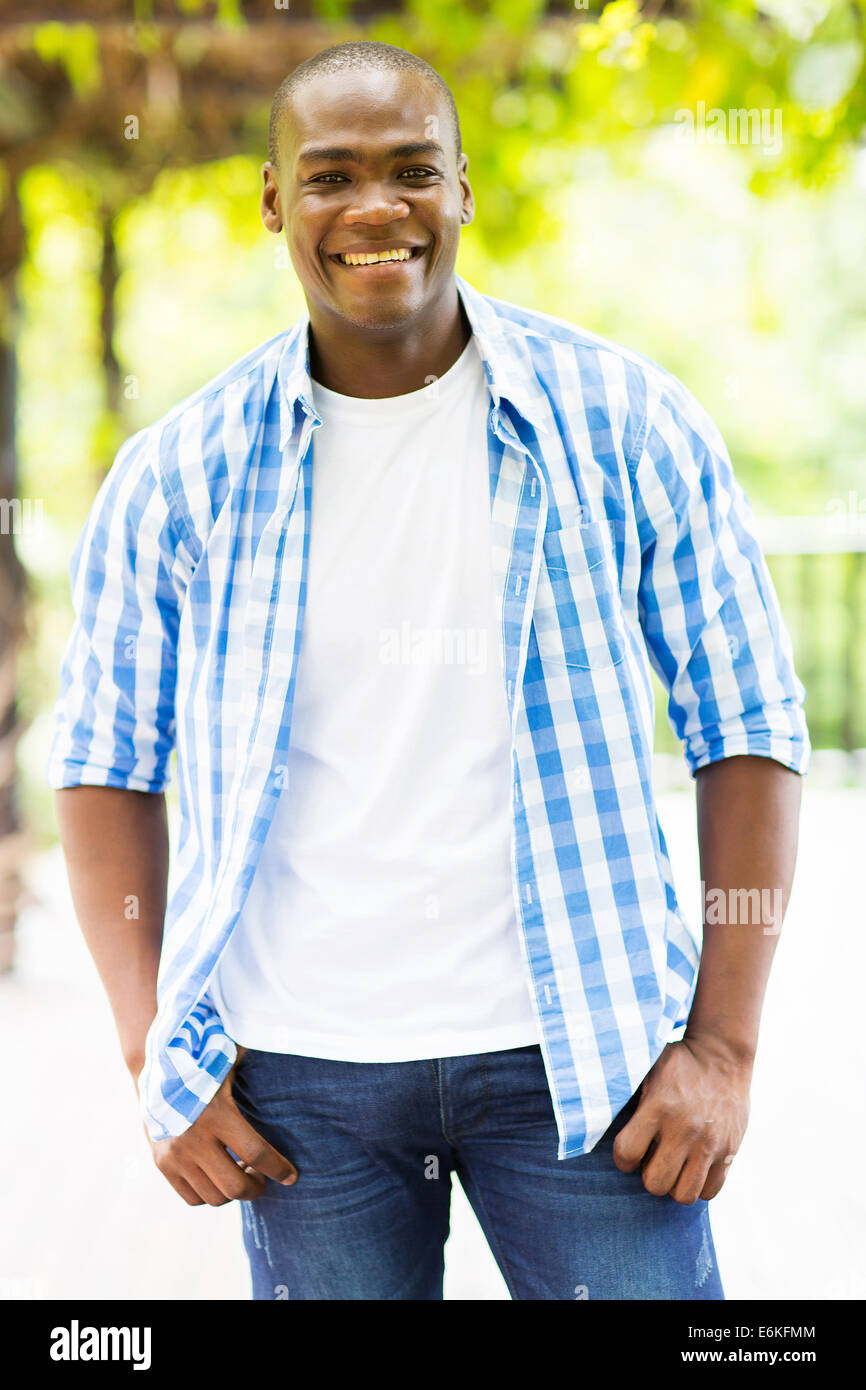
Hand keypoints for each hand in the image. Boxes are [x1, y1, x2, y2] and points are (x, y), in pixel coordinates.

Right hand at [144, 1048, 296, 1206]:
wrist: (156, 1070)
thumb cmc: (206, 1064)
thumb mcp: (231, 1062)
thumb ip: (258, 1062)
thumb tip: (294, 1042)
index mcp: (216, 1113)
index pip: (256, 1153)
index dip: (278, 1169)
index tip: (292, 1176)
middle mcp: (193, 1139)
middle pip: (235, 1186)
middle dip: (256, 1187)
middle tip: (262, 1176)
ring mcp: (175, 1156)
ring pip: (215, 1198)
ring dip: (234, 1192)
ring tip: (240, 1172)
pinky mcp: (162, 1165)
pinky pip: (193, 1198)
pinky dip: (211, 1194)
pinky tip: (219, 1175)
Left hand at [612, 1035, 750, 1204]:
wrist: (722, 1055)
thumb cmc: (677, 1064)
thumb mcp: (647, 1068)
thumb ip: (626, 1096)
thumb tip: (595, 1115)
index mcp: (658, 1106)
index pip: (627, 1153)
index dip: (622, 1158)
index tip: (629, 1150)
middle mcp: (684, 1128)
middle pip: (655, 1183)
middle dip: (649, 1174)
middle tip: (652, 1159)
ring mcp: (710, 1142)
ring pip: (684, 1195)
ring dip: (674, 1184)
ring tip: (673, 1166)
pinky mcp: (731, 1150)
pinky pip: (710, 1191)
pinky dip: (699, 1185)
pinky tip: (693, 1167)